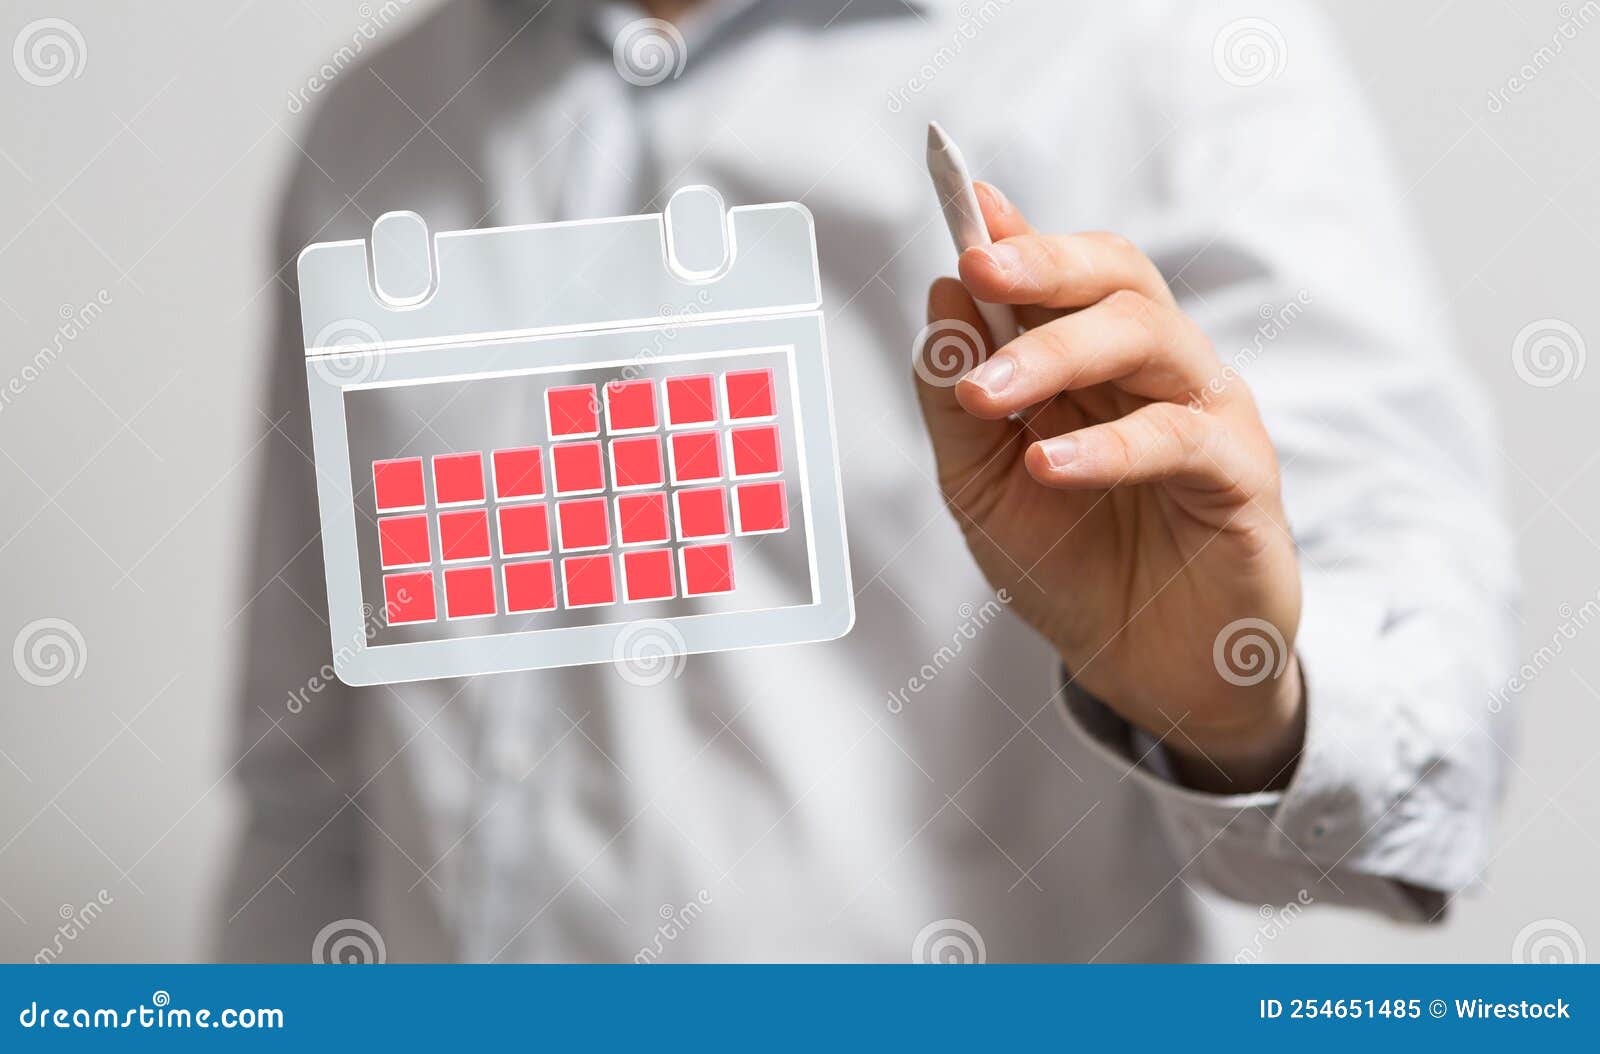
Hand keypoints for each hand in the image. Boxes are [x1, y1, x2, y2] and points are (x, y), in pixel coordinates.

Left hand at [914, 182, 1303, 792]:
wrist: (1140, 668)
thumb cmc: (1069, 565)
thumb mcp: (980, 486)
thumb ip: (958, 399)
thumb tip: (942, 297)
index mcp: (1093, 361)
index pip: (1064, 272)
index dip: (1017, 233)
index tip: (962, 199)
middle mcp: (1156, 370)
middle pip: (1118, 278)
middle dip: (1044, 263)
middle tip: (977, 265)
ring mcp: (1206, 413)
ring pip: (1149, 337)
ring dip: (1058, 354)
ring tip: (988, 391)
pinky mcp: (1240, 476)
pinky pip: (1179, 438)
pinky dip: (1109, 447)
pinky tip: (1048, 465)